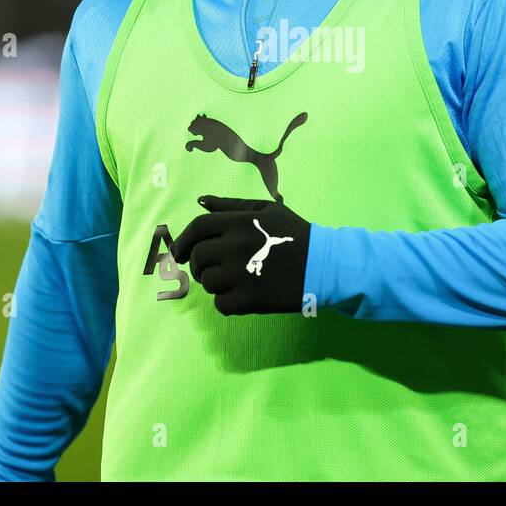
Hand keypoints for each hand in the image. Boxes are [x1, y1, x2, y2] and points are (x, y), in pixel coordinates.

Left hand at [170, 195, 311, 315]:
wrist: (325, 265)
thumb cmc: (295, 235)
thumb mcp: (266, 210)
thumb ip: (231, 205)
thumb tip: (200, 201)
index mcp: (240, 222)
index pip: (197, 228)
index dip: (183, 241)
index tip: (180, 254)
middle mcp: (237, 246)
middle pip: (198, 258)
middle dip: (198, 265)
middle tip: (211, 269)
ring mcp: (242, 274)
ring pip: (207, 282)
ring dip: (214, 284)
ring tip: (232, 281)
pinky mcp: (250, 300)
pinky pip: (221, 304)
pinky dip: (227, 302)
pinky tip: (242, 295)